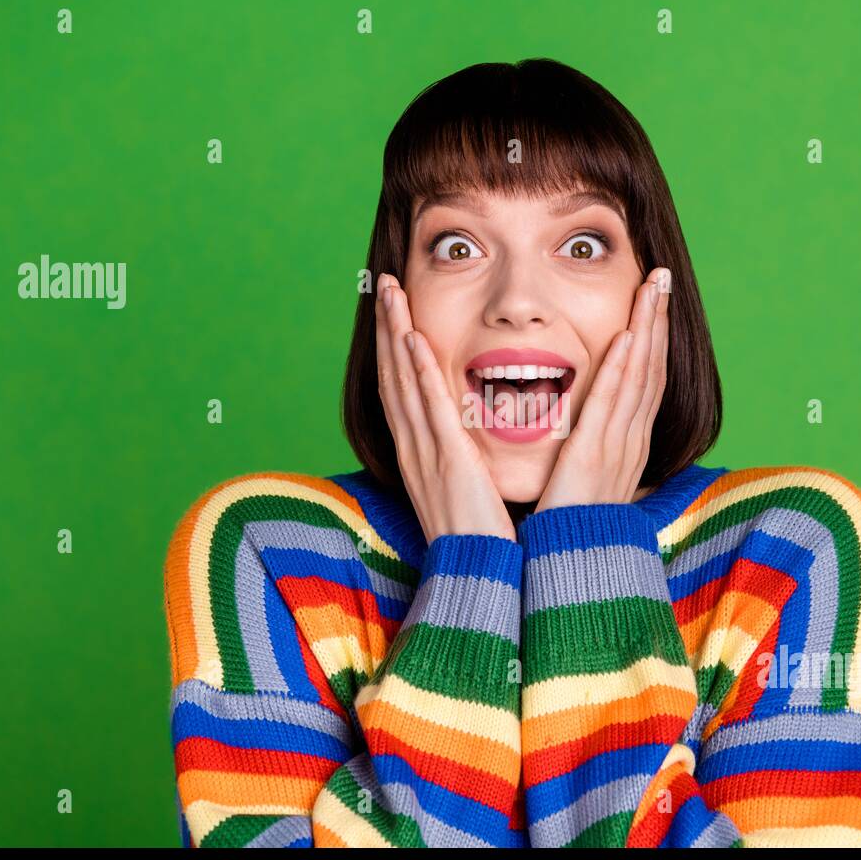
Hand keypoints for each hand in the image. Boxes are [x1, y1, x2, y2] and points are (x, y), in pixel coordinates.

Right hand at [374, 273, 516, 542]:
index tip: (394, 312)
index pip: (400, 390)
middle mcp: (414, 448)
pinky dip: (419, 374)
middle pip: (392, 376)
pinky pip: (429, 410)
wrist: (477, 575)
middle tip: (383, 283)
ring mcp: (426, 454)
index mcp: (419, 453)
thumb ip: (461, 457)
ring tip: (390, 293)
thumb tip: (466, 437)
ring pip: (403, 382)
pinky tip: (415, 341)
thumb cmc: (478, 537)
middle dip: (387, 327)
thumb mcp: (463, 487)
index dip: (393, 348)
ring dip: (396, 334)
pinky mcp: (448, 462)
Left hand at [535, 268, 670, 512]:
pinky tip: (629, 336)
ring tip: (654, 288)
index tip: (654, 300)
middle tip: (662, 276)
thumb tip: (586, 431)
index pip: (645, 379)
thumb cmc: (574, 526)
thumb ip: (589, 449)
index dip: (653, 337)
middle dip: (658, 320)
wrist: (572, 567)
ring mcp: (618, 446)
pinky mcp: (595, 455)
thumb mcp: (586, 478)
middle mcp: (630, 439)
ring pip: (640, 376)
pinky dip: (623, 369)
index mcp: (626, 443)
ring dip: (648, 329)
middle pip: (652, 368)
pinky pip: (613, 404)